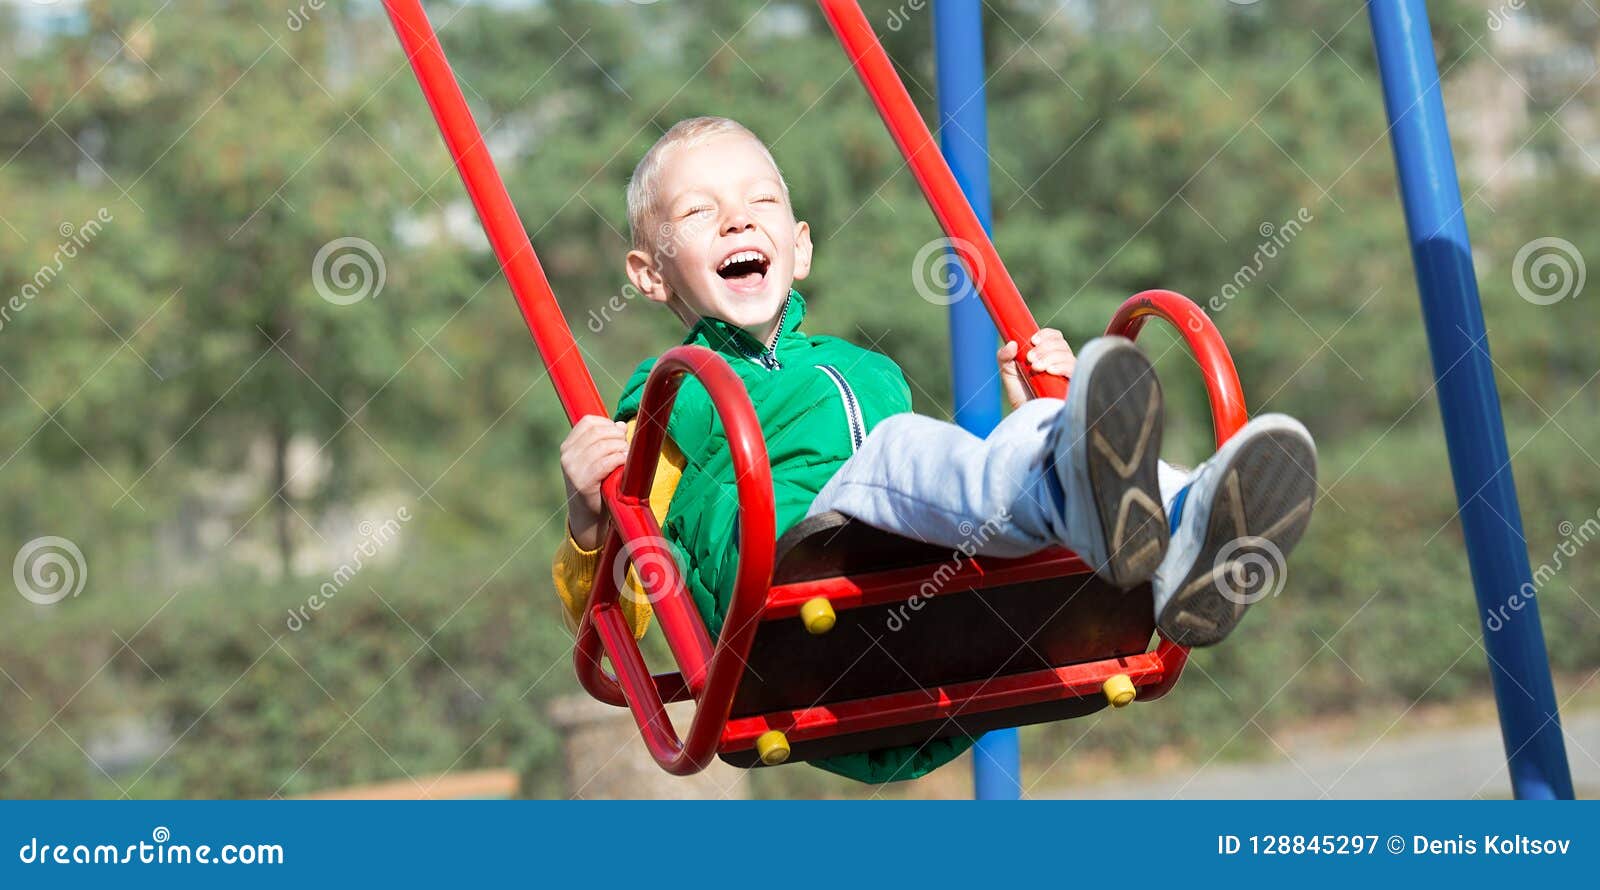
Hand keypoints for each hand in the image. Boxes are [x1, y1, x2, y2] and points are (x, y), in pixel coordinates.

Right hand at [560, 415, 629, 550]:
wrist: (588, 516)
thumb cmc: (597, 484)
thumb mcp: (597, 459)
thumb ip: (606, 441)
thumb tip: (621, 425)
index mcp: (568, 447)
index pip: (589, 422)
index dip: (608, 424)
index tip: (618, 434)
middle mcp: (567, 456)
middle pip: (598, 432)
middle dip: (618, 436)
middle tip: (626, 447)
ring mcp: (573, 469)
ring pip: (604, 445)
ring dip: (621, 448)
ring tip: (626, 455)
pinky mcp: (583, 482)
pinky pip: (606, 462)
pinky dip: (619, 459)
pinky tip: (624, 463)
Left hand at [998, 328, 1074, 409]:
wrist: (1027, 416)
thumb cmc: (1020, 394)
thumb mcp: (1008, 373)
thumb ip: (1004, 357)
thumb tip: (1011, 344)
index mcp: (1048, 353)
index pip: (1054, 336)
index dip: (1045, 335)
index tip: (1033, 340)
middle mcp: (1061, 360)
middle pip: (1060, 343)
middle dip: (1044, 348)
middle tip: (1030, 359)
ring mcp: (1068, 372)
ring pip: (1066, 354)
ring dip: (1050, 357)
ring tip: (1036, 368)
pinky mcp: (1073, 383)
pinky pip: (1073, 369)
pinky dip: (1061, 367)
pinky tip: (1050, 371)